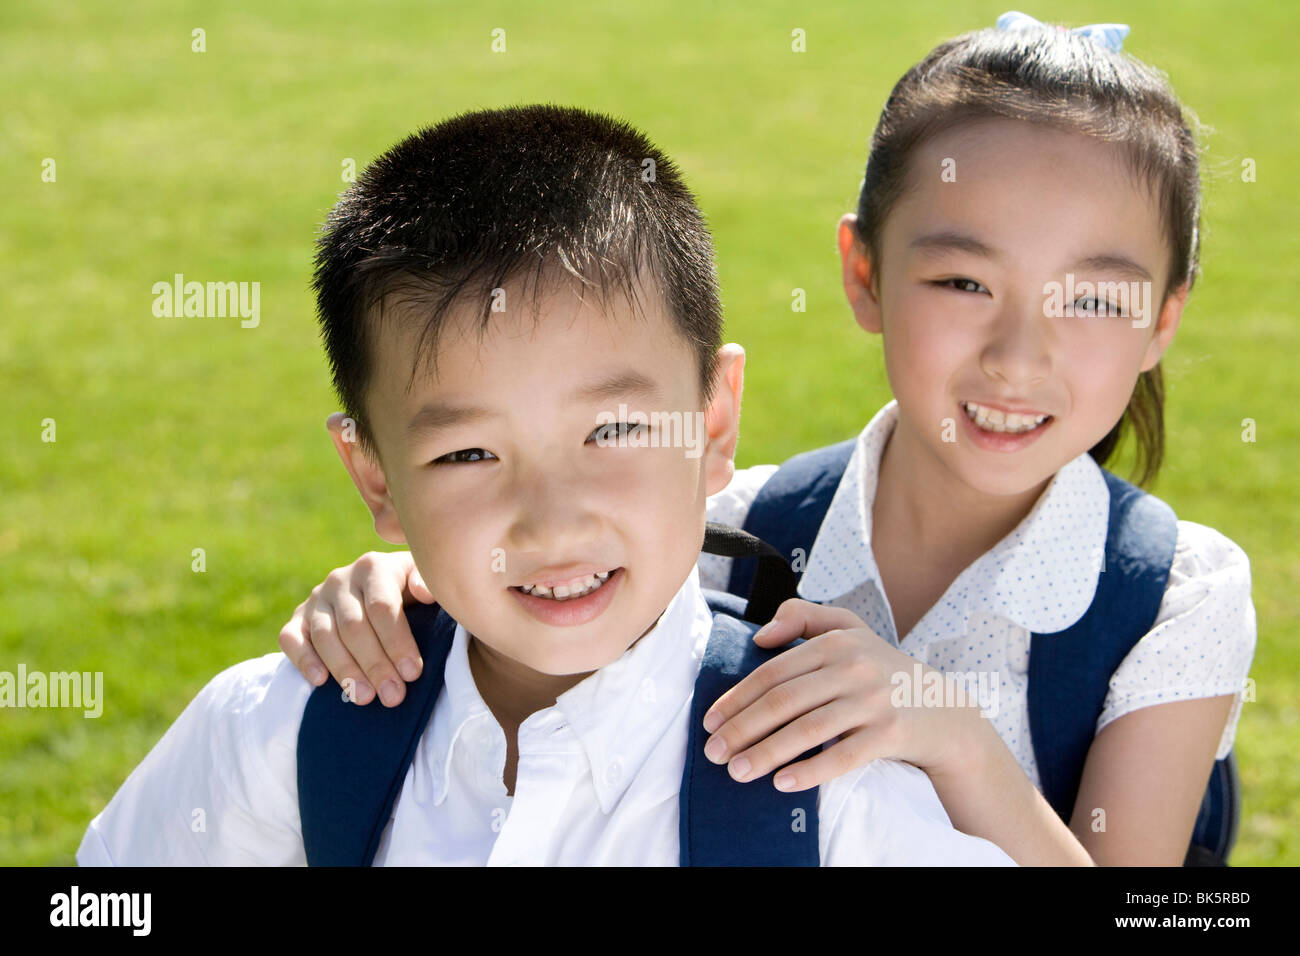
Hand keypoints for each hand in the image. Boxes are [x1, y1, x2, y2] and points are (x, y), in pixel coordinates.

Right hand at [278, 550, 433, 705]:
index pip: (382, 606)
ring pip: (325, 636)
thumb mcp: (422, 583)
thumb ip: (427, 584)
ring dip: (345, 670)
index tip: (412, 673)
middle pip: (354, 626)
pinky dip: (303, 660)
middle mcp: (340, 579)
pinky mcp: (297, 618)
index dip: (397, 642)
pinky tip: (320, 682)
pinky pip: (291, 639)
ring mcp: (316, 598)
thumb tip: (427, 594)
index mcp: (373, 566)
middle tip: (393, 695)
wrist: (378, 593)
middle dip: (375, 664)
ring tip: (365, 698)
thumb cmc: (409, 594)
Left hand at [701, 599, 982, 789]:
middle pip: (785, 701)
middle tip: (713, 753)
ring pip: (809, 730)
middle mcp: (855, 668)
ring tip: (736, 772)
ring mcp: (875, 701)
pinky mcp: (892, 734)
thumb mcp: (850, 630)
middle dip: (743, 729)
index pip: (774, 672)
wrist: (944, 710)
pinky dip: (811, 771)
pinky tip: (782, 783)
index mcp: (837, 642)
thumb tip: (760, 637)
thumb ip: (803, 618)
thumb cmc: (882, 670)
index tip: (710, 721)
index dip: (738, 698)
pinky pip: (844, 756)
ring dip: (766, 753)